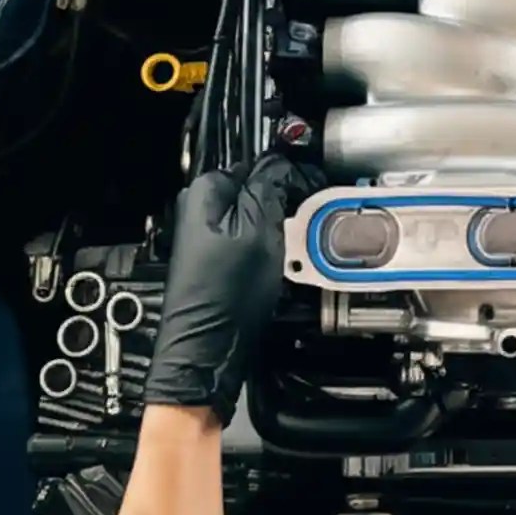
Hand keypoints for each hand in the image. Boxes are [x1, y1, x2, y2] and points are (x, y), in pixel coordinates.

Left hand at [145, 151, 324, 424]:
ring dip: (280, 232)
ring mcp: (206, 237)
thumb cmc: (226, 296)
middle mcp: (200, 210)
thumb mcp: (260, 229)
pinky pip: (251, 244)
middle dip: (286, 208)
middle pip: (258, 192)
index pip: (260, 164)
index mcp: (206, 191)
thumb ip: (271, 186)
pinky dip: (269, 253)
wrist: (208, 350)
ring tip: (289, 255)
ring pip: (258, 220)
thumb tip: (283, 164)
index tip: (315, 194)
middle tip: (304, 229)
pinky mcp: (215, 262)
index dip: (292, 179)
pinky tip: (276, 271)